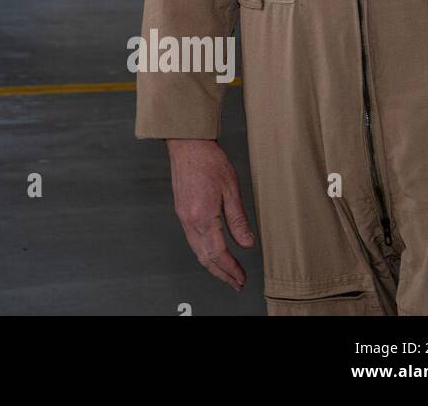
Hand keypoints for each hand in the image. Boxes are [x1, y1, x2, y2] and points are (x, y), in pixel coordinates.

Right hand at [167, 138, 254, 291]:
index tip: (242, 279)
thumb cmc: (209, 161)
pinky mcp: (181, 210)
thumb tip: (247, 243)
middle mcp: (189, 220)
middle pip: (204, 257)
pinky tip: (211, 251)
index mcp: (203, 217)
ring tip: (226, 272)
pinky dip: (203, 251)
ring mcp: (183, 215)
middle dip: (221, 273)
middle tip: (236, 283)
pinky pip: (191, 239)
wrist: (187, 144)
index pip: (218, 253)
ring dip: (211, 264)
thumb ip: (238, 220)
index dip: (231, 269)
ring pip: (196, 250)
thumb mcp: (231, 189)